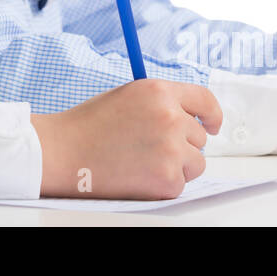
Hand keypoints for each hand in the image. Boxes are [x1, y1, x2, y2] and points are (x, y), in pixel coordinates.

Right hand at [31, 78, 221, 199]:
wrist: (63, 152)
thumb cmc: (89, 125)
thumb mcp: (128, 97)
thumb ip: (161, 103)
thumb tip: (190, 118)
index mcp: (159, 91)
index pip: (204, 100)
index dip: (212, 115)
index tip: (213, 124)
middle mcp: (170, 118)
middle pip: (200, 136)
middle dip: (181, 143)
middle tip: (148, 147)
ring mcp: (171, 149)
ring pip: (196, 162)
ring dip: (177, 164)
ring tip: (142, 161)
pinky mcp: (168, 179)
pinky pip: (181, 183)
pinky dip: (163, 184)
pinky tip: (137, 175)